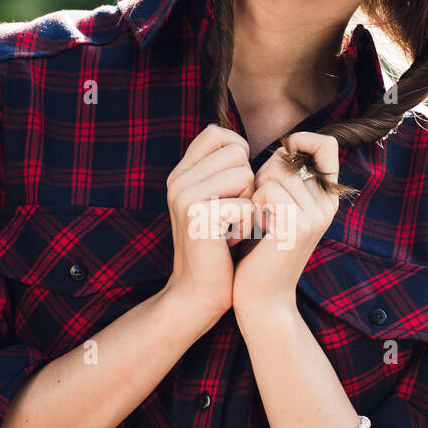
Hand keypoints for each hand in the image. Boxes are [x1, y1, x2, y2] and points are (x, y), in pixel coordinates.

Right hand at [164, 124, 256, 322]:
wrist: (198, 294)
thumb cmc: (218, 248)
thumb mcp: (217, 203)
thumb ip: (222, 173)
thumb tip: (245, 146)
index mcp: (182, 174)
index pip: (216, 133)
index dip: (239, 151)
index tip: (241, 183)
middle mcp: (179, 180)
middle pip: (237, 153)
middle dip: (248, 184)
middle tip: (233, 215)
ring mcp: (185, 196)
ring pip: (244, 175)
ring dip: (249, 204)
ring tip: (232, 227)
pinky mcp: (198, 216)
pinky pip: (245, 203)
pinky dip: (248, 225)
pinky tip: (231, 241)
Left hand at [231, 132, 340, 315]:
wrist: (261, 299)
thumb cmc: (260, 250)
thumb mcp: (278, 206)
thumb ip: (286, 178)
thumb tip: (287, 144)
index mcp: (327, 198)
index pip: (326, 145)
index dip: (300, 140)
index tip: (278, 160)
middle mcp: (328, 205)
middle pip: (291, 157)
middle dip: (264, 173)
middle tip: (258, 205)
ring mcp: (316, 215)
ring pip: (277, 172)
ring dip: (256, 190)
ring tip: (257, 219)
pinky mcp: (299, 227)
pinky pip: (268, 191)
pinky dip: (253, 205)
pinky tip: (254, 227)